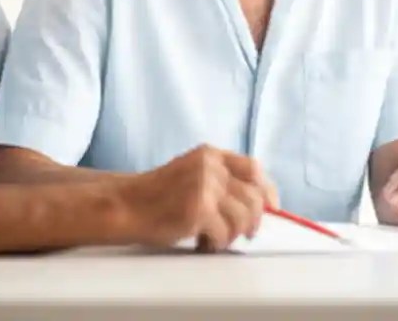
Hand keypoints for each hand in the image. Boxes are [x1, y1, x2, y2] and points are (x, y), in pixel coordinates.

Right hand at [118, 145, 278, 250]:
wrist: (124, 205)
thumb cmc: (156, 196)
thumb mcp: (191, 174)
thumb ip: (220, 181)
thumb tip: (259, 203)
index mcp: (209, 154)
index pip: (253, 168)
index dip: (267, 190)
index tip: (272, 207)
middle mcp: (210, 167)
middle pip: (254, 197)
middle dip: (253, 221)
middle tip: (243, 234)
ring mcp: (204, 187)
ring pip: (243, 218)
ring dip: (233, 234)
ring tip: (215, 238)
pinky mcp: (198, 210)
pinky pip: (225, 233)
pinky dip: (217, 243)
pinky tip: (202, 242)